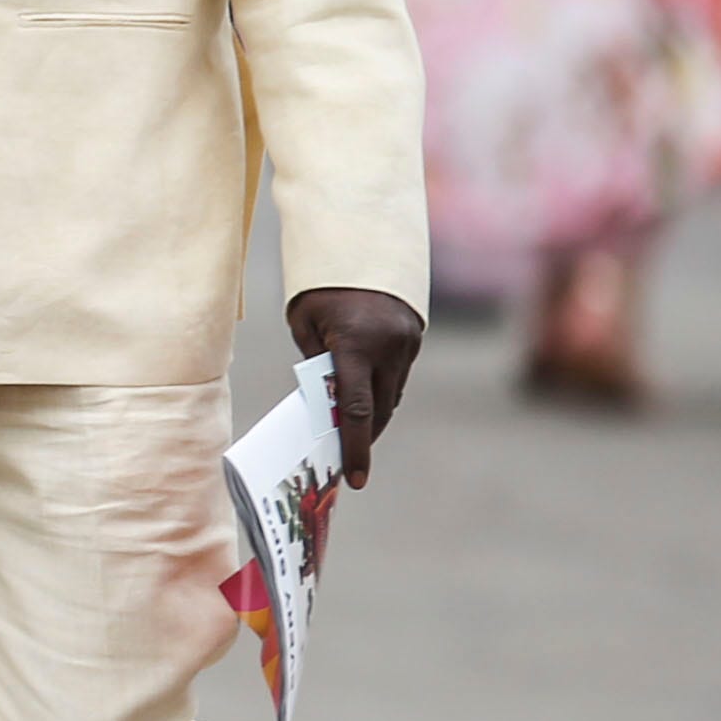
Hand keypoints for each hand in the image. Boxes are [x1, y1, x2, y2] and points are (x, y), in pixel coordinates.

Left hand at [286, 285, 423, 489]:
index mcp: (355, 345)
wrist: (361, 241)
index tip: (356, 479)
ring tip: (353, 434)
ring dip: (374, 414)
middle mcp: (389, 347)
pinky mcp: (416, 335)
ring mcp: (407, 342)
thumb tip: (325, 399)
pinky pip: (398, 374)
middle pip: (378, 409)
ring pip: (392, 394)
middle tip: (347, 461)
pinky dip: (382, 389)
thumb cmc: (319, 285)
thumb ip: (316, 362)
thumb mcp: (304, 322)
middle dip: (363, 437)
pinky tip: (366, 399)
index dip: (354, 448)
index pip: (355, 410)